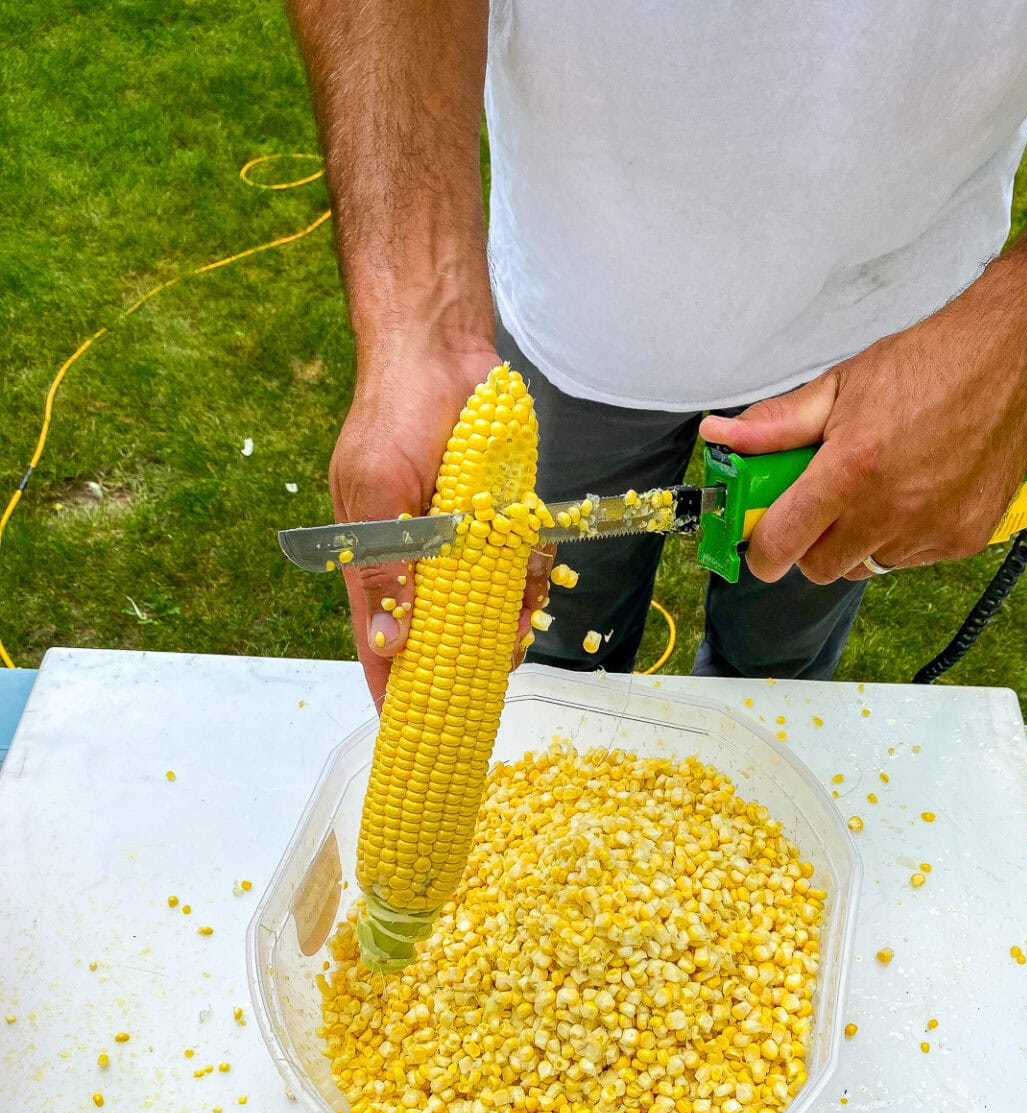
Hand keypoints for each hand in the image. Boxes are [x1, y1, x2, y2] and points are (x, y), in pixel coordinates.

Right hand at [331, 339, 499, 703]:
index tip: (411, 733)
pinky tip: (536, 573)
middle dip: (471, 657)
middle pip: (443, 636)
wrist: (442, 352)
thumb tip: (388, 642)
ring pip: (488, 608)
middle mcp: (420, 563)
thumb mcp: (378, 492)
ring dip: (509, 618)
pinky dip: (530, 577)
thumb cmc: (393, 417)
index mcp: (377, 563)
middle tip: (495, 665)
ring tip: (521, 618)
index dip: (395, 689)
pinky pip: (518, 569)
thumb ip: (384, 567)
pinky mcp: (499, 524)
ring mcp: (461, 546)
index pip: (381, 644)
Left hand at [698, 268, 1026, 583]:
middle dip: (811, 543)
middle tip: (823, 505)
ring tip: (877, 491)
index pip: (781, 545)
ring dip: (859, 542)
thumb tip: (721, 437)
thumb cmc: (924, 365)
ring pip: (867, 566)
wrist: (1009, 355)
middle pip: (821, 567)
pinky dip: (904, 538)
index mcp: (850, 472)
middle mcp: (891, 510)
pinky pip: (912, 559)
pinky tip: (917, 493)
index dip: (762, 549)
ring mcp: (932, 530)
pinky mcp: (964, 539)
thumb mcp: (839, 387)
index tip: (760, 540)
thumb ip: (776, 425)